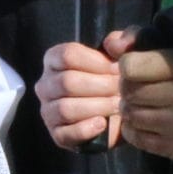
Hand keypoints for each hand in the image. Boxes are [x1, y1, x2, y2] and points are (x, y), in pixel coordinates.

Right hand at [37, 34, 129, 149]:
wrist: (124, 113)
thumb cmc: (118, 79)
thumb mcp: (127, 53)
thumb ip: (127, 38)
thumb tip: (114, 44)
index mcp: (55, 59)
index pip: (68, 55)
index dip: (96, 62)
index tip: (118, 69)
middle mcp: (45, 84)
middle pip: (67, 82)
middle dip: (101, 86)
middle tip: (122, 90)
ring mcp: (48, 111)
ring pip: (66, 108)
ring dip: (97, 107)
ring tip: (117, 106)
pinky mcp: (57, 135)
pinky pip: (66, 133)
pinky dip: (86, 129)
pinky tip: (103, 124)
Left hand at [119, 47, 172, 165]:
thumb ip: (144, 39)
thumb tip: (110, 43)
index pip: (130, 66)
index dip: (130, 66)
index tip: (140, 68)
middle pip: (129, 92)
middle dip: (130, 89)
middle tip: (142, 88)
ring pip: (131, 115)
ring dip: (133, 110)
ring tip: (148, 105)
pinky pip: (138, 138)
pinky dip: (136, 129)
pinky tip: (150, 122)